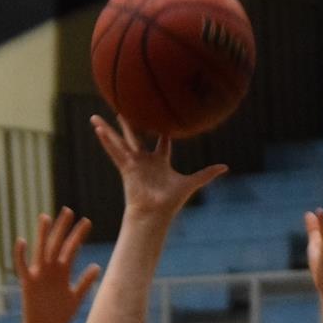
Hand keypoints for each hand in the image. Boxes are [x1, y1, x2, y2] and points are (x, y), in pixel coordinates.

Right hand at [15, 207, 100, 322]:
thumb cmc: (59, 315)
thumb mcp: (75, 299)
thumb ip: (84, 283)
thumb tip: (96, 267)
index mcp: (62, 272)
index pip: (71, 249)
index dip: (78, 235)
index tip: (87, 221)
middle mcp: (50, 269)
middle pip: (57, 244)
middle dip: (63, 228)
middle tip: (69, 210)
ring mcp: (38, 275)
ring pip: (41, 250)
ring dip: (43, 234)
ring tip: (45, 217)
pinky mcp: (28, 283)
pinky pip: (22, 266)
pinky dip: (21, 255)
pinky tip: (21, 241)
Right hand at [89, 115, 225, 217]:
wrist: (156, 213)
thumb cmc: (171, 202)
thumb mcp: (192, 182)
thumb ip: (207, 174)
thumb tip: (225, 167)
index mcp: (160, 162)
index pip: (162, 142)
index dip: (164, 131)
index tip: (163, 116)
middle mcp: (145, 160)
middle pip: (137, 137)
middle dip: (132, 124)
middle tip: (125, 109)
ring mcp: (133, 163)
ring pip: (120, 142)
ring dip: (109, 130)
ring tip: (96, 117)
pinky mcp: (126, 167)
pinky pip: (114, 151)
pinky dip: (106, 141)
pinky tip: (97, 129)